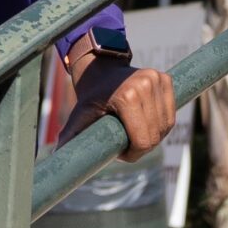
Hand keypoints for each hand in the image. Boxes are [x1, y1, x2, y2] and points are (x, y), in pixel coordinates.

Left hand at [58, 45, 177, 162]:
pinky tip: (147, 123)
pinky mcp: (165, 79)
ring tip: (136, 135)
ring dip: (153, 137)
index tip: (123, 154)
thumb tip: (57, 158)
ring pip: (165, 126)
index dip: (134, 154)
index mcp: (127, 96)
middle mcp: (145, 85)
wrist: (101, 69)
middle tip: (128, 147)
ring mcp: (157, 79)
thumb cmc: (90, 96)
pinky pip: (170, 113)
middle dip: (142, 148)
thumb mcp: (79, 115)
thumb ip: (71, 137)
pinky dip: (162, 124)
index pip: (142, 140)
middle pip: (155, 135)